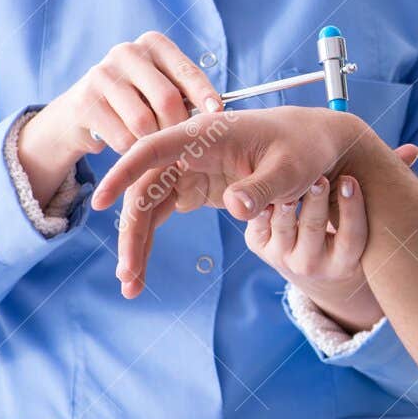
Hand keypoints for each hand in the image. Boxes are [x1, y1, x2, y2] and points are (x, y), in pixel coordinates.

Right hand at [18, 30, 221, 202]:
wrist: (83, 111)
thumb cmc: (137, 99)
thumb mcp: (161, 86)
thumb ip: (185, 93)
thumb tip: (218, 115)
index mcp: (154, 44)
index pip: (186, 71)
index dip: (204, 94)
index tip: (218, 114)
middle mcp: (127, 52)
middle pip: (167, 99)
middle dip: (178, 128)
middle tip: (185, 148)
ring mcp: (102, 74)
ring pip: (143, 122)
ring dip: (153, 143)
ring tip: (155, 148)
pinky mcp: (84, 102)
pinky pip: (122, 138)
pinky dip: (132, 151)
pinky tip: (131, 149)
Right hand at [90, 105, 375, 298]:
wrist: (317, 145)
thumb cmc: (304, 148)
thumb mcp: (290, 169)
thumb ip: (261, 188)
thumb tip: (234, 207)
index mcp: (207, 132)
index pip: (153, 148)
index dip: (124, 172)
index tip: (100, 200)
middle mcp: (189, 147)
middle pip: (144, 187)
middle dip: (131, 232)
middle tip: (128, 277)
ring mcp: (189, 166)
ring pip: (148, 205)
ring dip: (136, 243)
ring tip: (131, 286)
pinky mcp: (195, 185)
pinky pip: (162, 213)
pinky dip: (150, 240)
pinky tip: (141, 270)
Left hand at [240, 145, 417, 333]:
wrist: (306, 261)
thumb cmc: (341, 227)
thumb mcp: (363, 216)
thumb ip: (381, 184)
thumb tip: (413, 150)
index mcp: (345, 260)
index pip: (353, 237)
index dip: (352, 209)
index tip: (350, 181)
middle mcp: (315, 265)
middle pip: (316, 231)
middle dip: (317, 203)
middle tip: (320, 178)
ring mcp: (285, 258)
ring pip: (287, 228)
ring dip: (288, 205)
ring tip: (290, 183)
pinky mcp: (260, 247)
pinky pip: (261, 224)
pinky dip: (265, 205)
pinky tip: (269, 187)